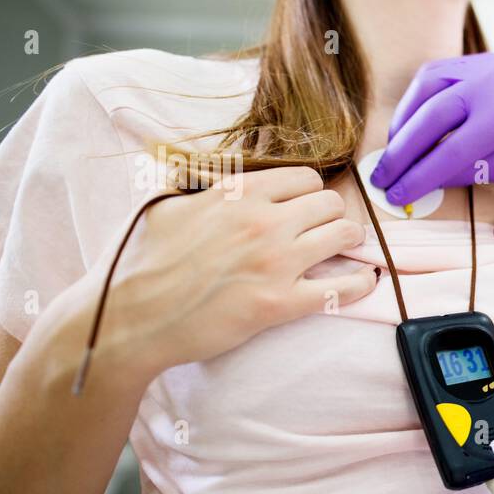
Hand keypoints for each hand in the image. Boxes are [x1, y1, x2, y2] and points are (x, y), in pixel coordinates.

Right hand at [104, 167, 377, 376]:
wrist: (128, 318)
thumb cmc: (139, 261)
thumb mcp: (167, 204)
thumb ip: (204, 187)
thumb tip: (221, 175)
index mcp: (238, 194)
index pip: (305, 178)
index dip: (309, 193)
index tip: (306, 206)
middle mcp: (264, 222)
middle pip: (331, 204)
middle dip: (331, 215)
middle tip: (325, 231)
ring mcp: (276, 263)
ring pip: (344, 235)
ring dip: (349, 241)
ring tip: (343, 250)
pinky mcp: (281, 304)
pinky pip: (343, 288)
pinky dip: (361, 283)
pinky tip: (365, 281)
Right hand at [371, 54, 493, 205]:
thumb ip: (467, 171)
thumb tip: (419, 183)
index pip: (453, 149)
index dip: (420, 175)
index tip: (397, 196)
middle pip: (433, 115)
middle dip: (402, 151)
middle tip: (380, 179)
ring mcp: (483, 62)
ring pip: (427, 88)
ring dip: (403, 122)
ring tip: (392, 155)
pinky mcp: (475, 58)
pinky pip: (434, 76)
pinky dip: (415, 102)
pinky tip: (406, 127)